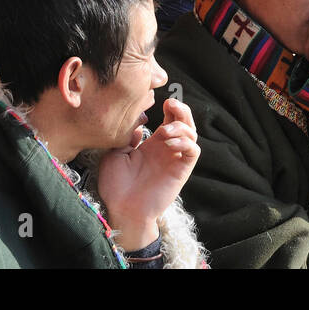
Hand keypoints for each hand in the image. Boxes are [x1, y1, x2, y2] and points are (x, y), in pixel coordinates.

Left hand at [98, 98, 199, 249]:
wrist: (122, 209)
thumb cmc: (116, 185)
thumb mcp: (115, 154)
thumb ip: (128, 136)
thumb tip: (139, 121)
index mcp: (154, 143)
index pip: (170, 118)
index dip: (171, 107)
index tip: (161, 100)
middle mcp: (168, 148)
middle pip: (185, 122)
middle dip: (181, 110)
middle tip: (171, 104)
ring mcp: (176, 158)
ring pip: (192, 134)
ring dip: (182, 126)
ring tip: (165, 130)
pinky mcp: (182, 170)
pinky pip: (193, 151)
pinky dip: (185, 142)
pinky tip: (169, 143)